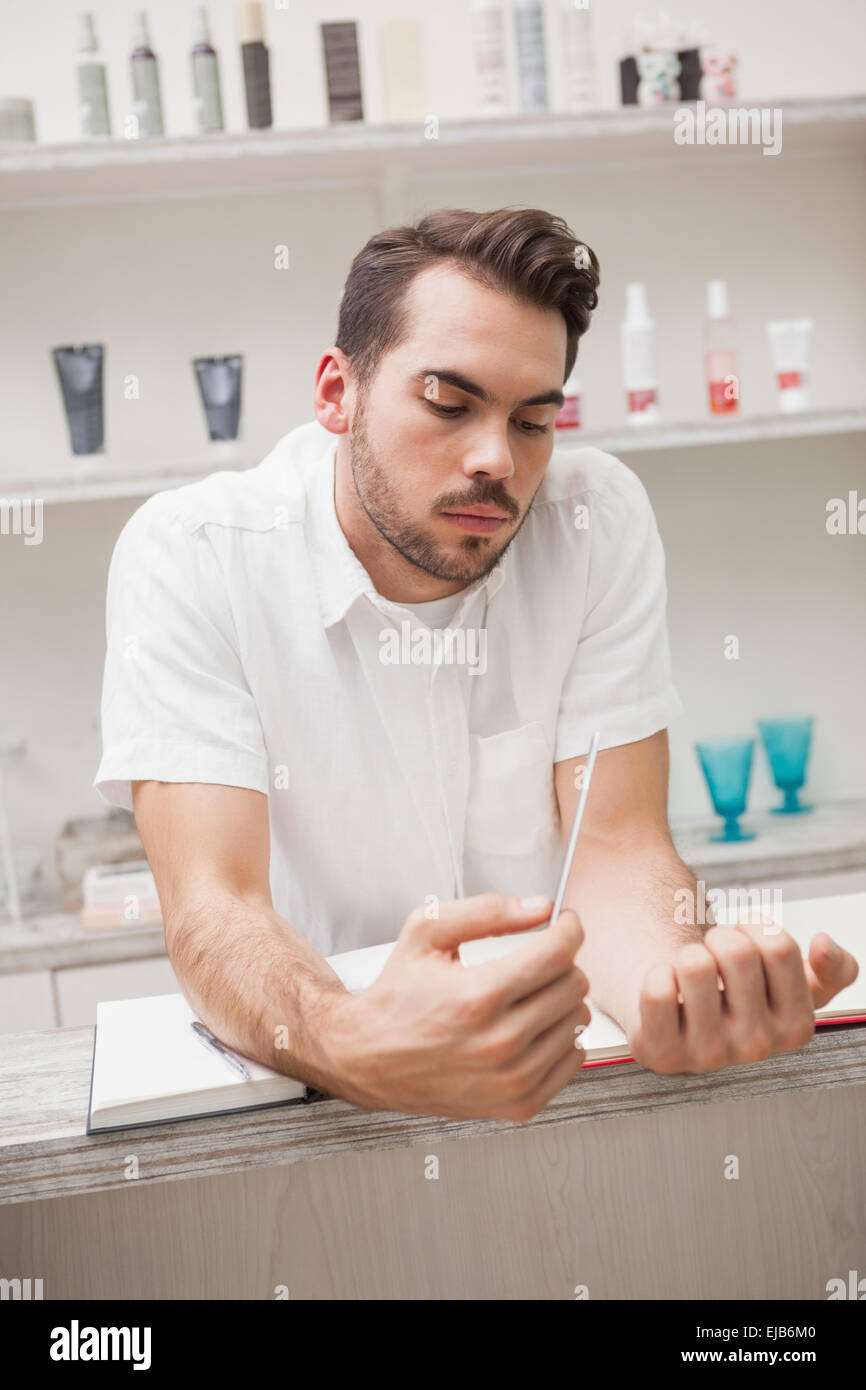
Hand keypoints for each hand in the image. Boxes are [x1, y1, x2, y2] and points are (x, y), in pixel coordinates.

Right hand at [327, 892, 590, 1121]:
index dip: (568, 928)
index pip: (558, 953)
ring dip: (560, 999)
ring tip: (526, 995)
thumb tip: (541, 908)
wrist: (368, 1058)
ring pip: (578, 1020)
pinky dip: (560, 1037)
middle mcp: (498, 1043)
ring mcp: (511, 1080)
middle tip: (536, 959)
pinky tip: (531, 1027)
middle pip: (574, 985)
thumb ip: (486, 911)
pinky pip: (573, 1059)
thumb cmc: (396, 996)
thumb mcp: (425, 932)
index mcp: (476, 997)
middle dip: (561, 962)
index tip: (564, 923)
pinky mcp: (518, 1105)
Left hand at [626, 923, 858, 1074]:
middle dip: (719, 938)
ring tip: (690, 975)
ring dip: (688, 954)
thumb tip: (824, 944)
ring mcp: (708, 1056)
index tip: (748, 941)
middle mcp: (756, 1048)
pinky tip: (666, 990)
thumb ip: (833, 968)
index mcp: (796, 1027)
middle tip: (714, 957)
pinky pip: (657, 990)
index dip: (755, 927)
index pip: (779, 946)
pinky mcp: (663, 1054)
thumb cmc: (738, 990)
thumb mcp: (794, 980)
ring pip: (694, 964)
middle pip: (736, 951)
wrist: (684, 1010)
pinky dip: (656, 975)